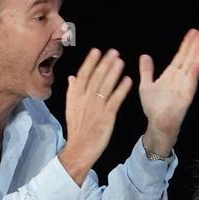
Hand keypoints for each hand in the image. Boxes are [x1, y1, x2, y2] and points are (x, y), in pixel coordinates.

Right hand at [61, 48, 131, 184]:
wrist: (80, 148)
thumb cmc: (77, 129)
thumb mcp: (71, 108)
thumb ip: (72, 91)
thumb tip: (72, 77)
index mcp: (75, 96)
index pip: (83, 75)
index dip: (91, 62)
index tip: (97, 51)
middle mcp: (85, 99)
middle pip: (96, 77)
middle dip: (105, 63)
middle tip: (114, 52)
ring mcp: (96, 107)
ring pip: (106, 86)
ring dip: (114, 72)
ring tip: (121, 61)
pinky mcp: (106, 116)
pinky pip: (115, 99)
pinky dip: (122, 89)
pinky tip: (128, 80)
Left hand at [138, 28, 198, 149]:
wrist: (158, 123)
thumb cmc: (153, 108)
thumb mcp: (146, 85)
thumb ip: (147, 71)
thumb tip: (145, 56)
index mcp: (171, 74)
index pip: (181, 55)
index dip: (187, 43)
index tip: (193, 32)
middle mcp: (180, 77)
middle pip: (190, 56)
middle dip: (196, 44)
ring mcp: (185, 83)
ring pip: (194, 64)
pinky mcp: (188, 91)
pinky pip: (193, 76)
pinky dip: (198, 66)